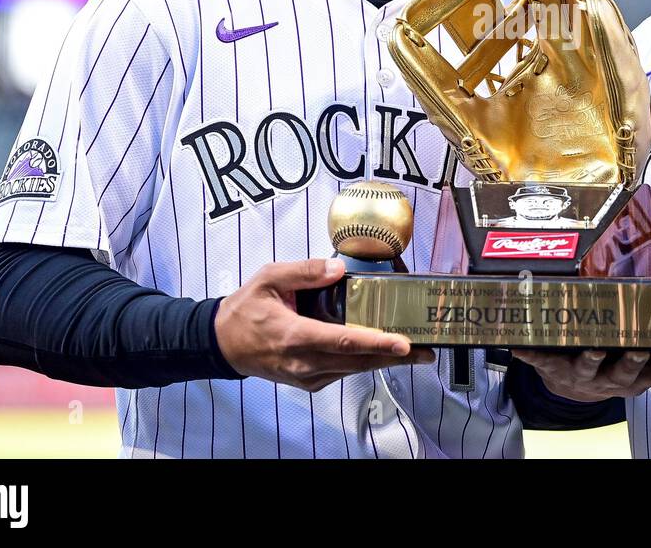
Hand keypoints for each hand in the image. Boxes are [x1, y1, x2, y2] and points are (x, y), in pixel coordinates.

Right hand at [215, 257, 434, 391]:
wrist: (223, 343)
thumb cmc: (246, 309)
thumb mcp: (268, 278)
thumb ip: (304, 270)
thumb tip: (339, 268)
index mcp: (294, 335)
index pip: (343, 342)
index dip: (376, 343)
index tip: (404, 343)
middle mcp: (303, 362)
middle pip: (357, 361)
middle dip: (394, 357)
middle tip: (427, 351)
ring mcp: (306, 375)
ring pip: (353, 370)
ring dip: (383, 361)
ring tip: (415, 353)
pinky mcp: (308, 381)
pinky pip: (342, 372)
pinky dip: (363, 362)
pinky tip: (381, 352)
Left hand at [511, 348, 650, 401]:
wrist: (570, 388)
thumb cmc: (612, 368)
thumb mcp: (644, 369)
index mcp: (633, 379)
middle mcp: (608, 381)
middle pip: (623, 374)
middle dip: (631, 363)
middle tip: (638, 349)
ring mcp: (580, 377)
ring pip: (587, 370)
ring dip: (590, 360)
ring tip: (592, 350)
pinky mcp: (553, 370)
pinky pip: (541, 362)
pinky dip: (530, 354)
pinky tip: (520, 346)